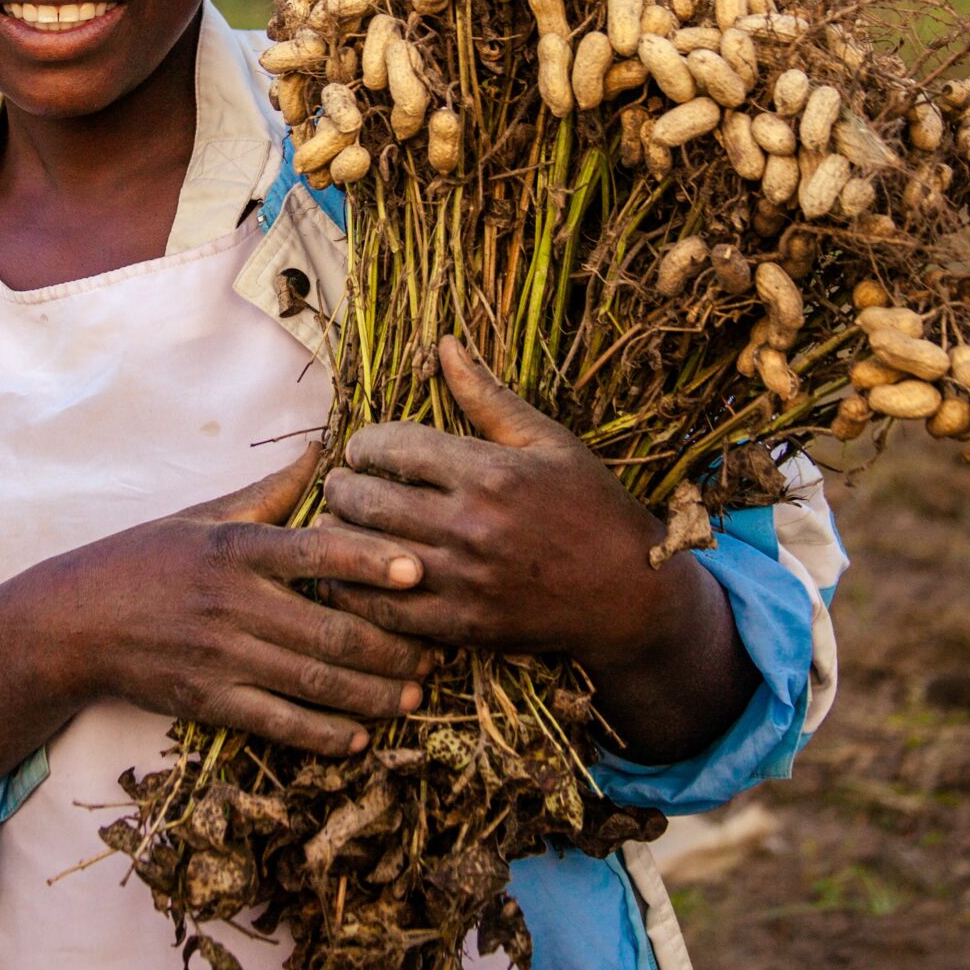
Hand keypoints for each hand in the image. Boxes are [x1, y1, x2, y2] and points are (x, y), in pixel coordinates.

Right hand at [68, 445, 435, 757]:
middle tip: (438, 652)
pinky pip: (276, 722)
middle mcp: (233, 603)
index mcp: (237, 549)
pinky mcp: (208, 701)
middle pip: (328, 631)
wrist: (73, 623)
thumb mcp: (204, 516)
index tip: (418, 569)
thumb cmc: (146, 560)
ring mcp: (220, 657)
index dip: (370, 561)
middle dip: (391, 647)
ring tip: (413, 697)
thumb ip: (270, 491)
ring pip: (312, 683)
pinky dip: (321, 734)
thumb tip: (323, 449)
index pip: (315, 552)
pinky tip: (357, 737)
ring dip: (371, 695)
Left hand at [319, 340, 756, 762]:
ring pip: (366, 552)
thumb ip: (489, 397)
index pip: (393, 446)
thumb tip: (446, 344)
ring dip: (341, 535)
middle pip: (367, 499)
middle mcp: (471, 524)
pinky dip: (357, 591)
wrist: (630, 594)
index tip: (362, 450)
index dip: (365, 444)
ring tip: (340, 524)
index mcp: (490, 472)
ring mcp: (464, 579)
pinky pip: (385, 609)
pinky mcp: (462, 625)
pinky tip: (356, 574)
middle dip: (342, 486)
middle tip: (341, 484)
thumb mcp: (548, 441)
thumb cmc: (591, 507)